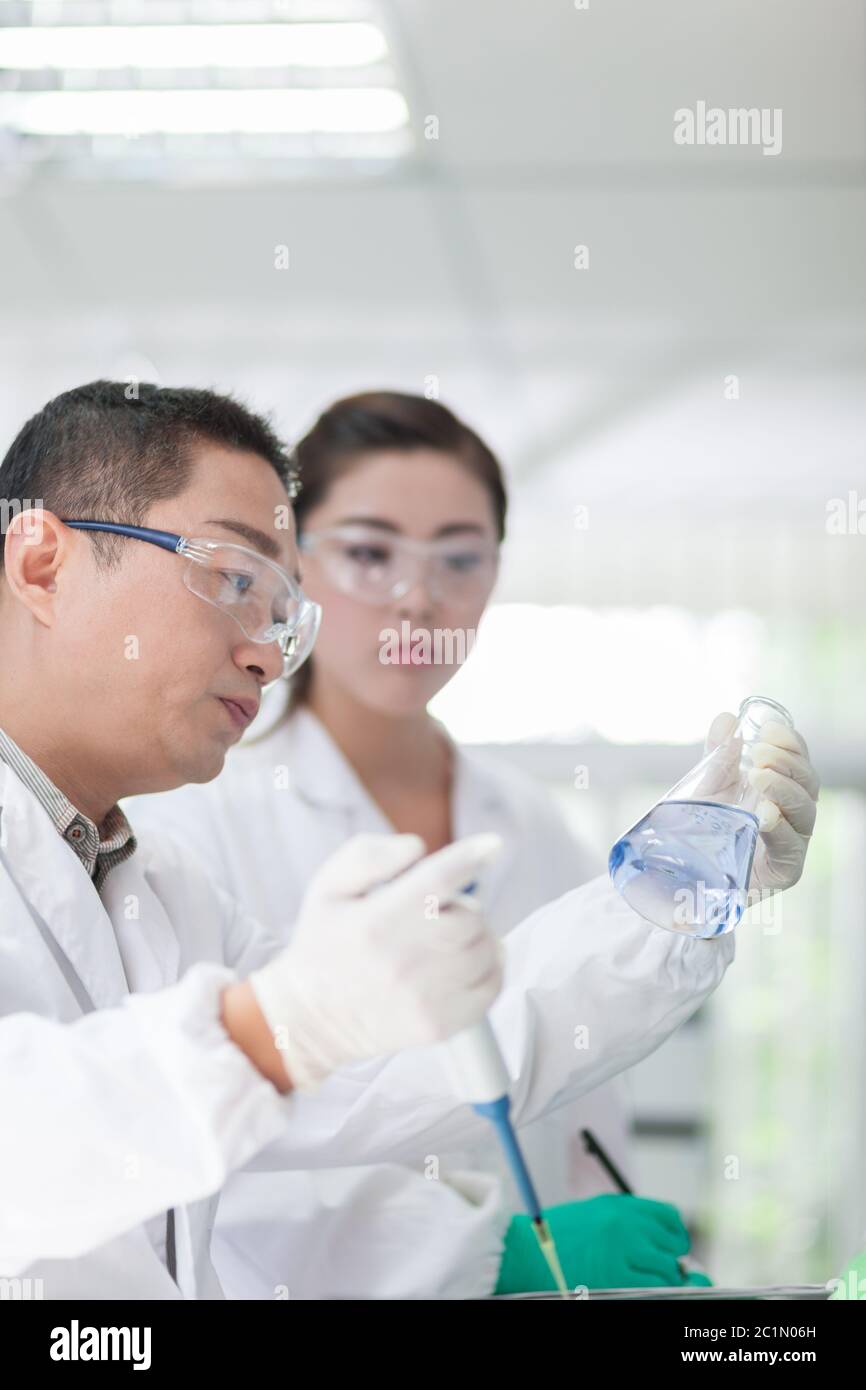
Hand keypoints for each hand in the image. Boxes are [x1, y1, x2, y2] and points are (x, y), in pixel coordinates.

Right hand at [248, 831, 503, 1089]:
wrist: (312, 1019)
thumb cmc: (325, 943)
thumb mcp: (328, 887)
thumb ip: (368, 855)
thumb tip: (417, 848)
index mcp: (376, 922)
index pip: (437, 882)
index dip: (470, 858)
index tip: (492, 844)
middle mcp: (404, 962)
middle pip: (470, 917)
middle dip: (462, 906)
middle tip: (439, 912)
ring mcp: (425, 999)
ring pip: (486, 950)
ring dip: (476, 936)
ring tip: (446, 939)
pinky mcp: (440, 1026)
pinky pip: (491, 987)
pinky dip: (487, 968)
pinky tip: (463, 963)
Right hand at [494, 1195, 709, 1293]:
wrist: (527, 1251)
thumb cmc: (559, 1235)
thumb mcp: (596, 1213)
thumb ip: (629, 1220)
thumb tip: (664, 1240)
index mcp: (620, 1205)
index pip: (669, 1216)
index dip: (675, 1233)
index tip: (670, 1246)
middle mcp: (627, 1223)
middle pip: (673, 1242)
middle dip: (670, 1257)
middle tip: (658, 1267)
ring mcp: (623, 1250)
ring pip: (668, 1267)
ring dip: (663, 1276)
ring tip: (643, 1278)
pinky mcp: (617, 1277)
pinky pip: (655, 1286)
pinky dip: (654, 1289)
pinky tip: (637, 1286)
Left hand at [704, 712, 818, 892]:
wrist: (685, 878)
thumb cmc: (704, 832)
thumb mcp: (708, 787)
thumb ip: (719, 756)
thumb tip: (726, 719)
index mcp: (782, 791)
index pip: (799, 762)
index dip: (791, 743)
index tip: (770, 729)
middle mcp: (793, 815)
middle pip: (808, 783)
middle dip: (787, 762)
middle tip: (760, 753)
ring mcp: (792, 843)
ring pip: (805, 811)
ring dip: (784, 789)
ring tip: (759, 777)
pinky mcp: (785, 871)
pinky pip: (791, 847)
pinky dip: (780, 828)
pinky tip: (765, 815)